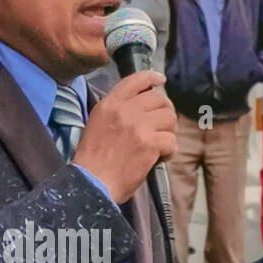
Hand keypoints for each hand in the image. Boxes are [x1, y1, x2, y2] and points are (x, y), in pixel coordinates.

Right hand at [73, 70, 176, 204]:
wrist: (91, 184)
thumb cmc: (92, 161)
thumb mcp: (97, 125)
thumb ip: (116, 112)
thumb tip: (141, 106)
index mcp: (109, 105)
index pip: (134, 81)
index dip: (151, 78)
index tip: (160, 80)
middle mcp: (124, 110)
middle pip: (159, 99)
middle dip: (165, 113)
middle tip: (162, 129)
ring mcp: (138, 125)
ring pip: (170, 118)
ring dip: (168, 133)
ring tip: (158, 146)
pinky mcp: (149, 143)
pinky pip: (171, 141)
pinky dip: (169, 152)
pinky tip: (159, 159)